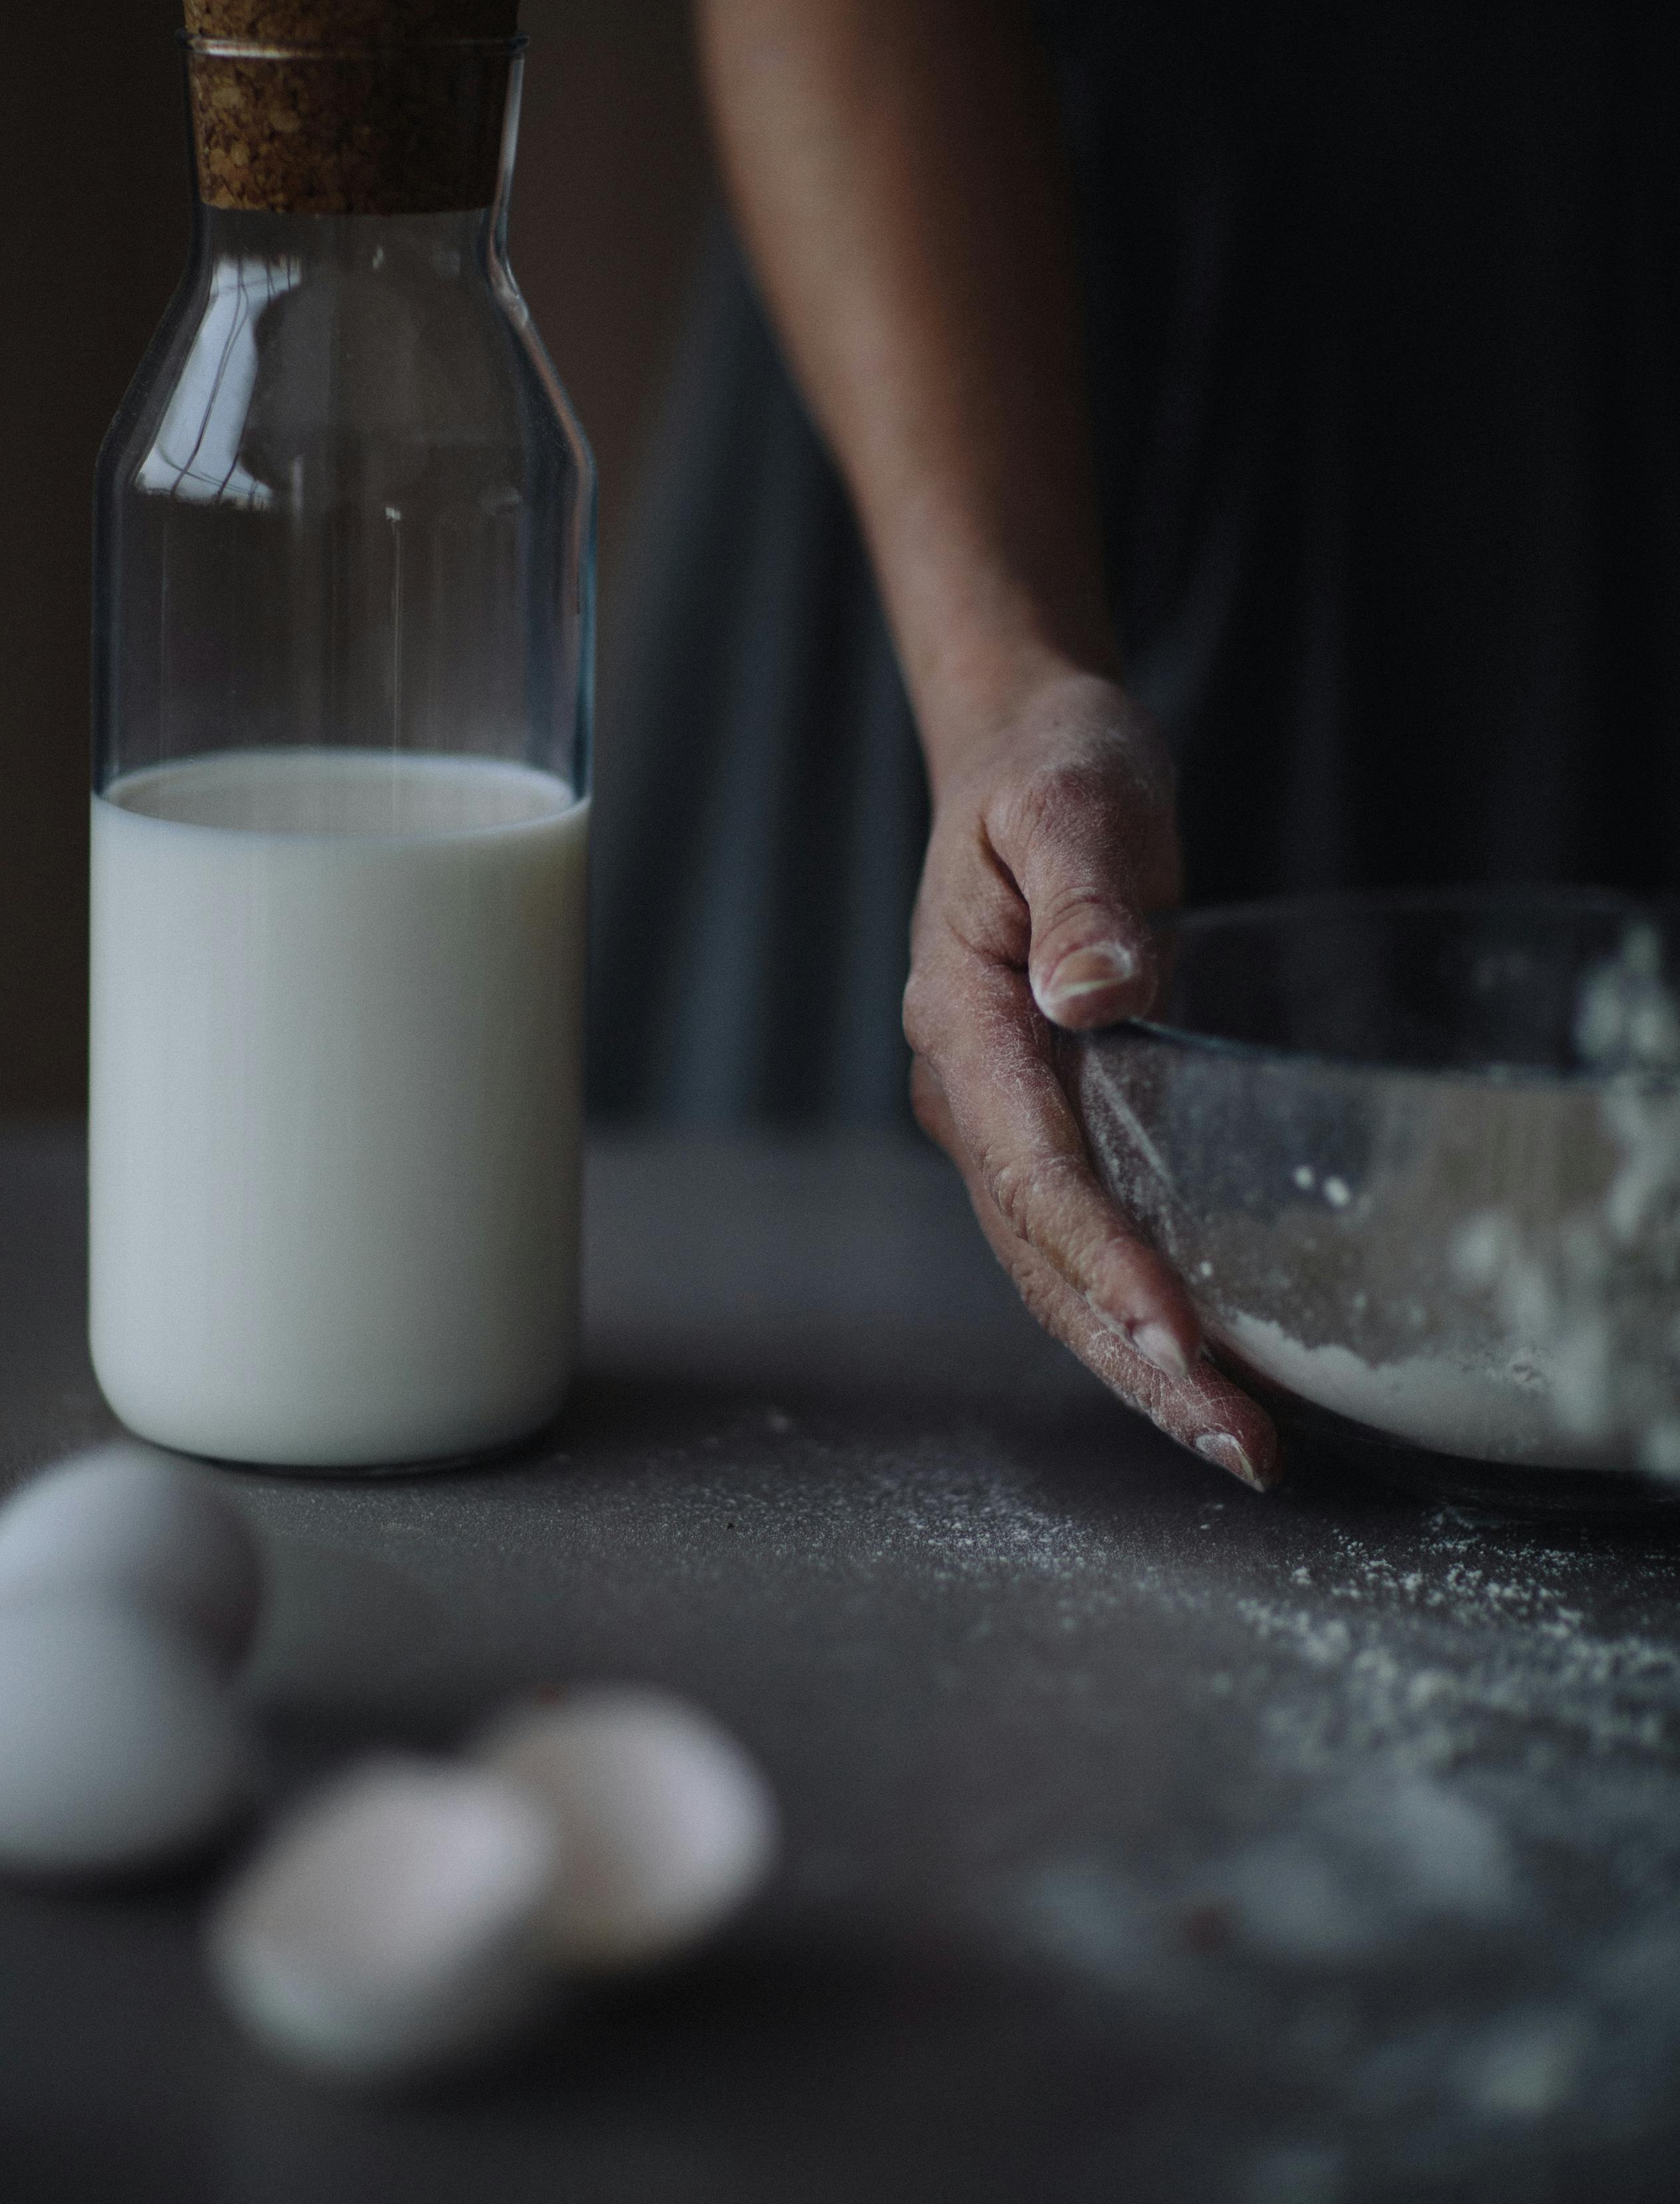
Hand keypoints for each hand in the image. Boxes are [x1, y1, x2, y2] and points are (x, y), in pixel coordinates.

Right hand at [903, 669, 1280, 1489]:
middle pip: (1041, 1257)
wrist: (1022, 761)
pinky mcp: (1048, 1134)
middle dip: (1133, 1358)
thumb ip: (1083, 895)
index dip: (1102, 1258)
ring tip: (1241, 1441)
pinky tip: (1217, 1372)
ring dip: (1141, 1365)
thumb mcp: (1071, 799)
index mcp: (963, 1023)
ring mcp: (1002, 1125)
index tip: (1178, 1332)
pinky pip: (1085, 1248)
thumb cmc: (1048, 772)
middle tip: (1238, 1443)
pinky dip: (1142, 1319)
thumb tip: (1091, 991)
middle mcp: (969, 1094)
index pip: (1032, 1169)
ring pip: (1057, 1275)